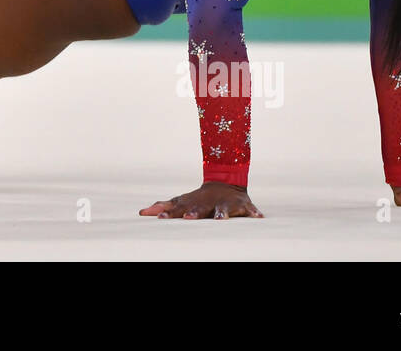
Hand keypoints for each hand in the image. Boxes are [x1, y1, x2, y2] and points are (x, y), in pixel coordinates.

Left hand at [140, 181, 262, 218]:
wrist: (225, 180)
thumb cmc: (200, 197)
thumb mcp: (182, 201)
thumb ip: (164, 207)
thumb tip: (142, 212)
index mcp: (194, 204)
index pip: (179, 208)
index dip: (169, 213)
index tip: (158, 218)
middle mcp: (208, 203)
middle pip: (199, 209)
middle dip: (194, 214)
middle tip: (187, 218)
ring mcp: (225, 204)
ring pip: (223, 210)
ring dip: (221, 214)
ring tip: (220, 220)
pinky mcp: (241, 205)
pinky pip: (250, 210)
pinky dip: (254, 213)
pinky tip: (258, 218)